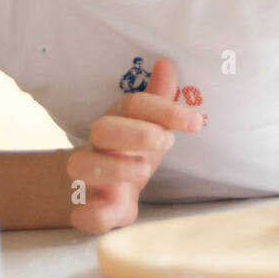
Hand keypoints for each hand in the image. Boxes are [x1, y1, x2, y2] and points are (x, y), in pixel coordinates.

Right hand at [66, 57, 203, 233]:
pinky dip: (94, 214)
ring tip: (144, 171)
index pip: (133, 104)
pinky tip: (112, 210)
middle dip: (135, 132)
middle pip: (102, 128)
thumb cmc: (129, 153)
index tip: (196, 122)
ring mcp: (90, 177)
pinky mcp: (89, 210)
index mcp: (117, 121)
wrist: (98, 192)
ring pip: (82, 164)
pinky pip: (82, 213)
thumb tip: (166, 62)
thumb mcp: (148, 126)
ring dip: (114, 167)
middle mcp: (98, 145)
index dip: (165, 110)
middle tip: (167, 141)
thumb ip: (159, 99)